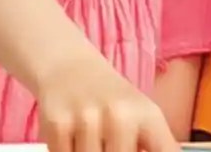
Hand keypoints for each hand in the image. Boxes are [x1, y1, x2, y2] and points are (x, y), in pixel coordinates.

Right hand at [37, 56, 178, 151]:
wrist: (69, 66)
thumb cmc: (110, 100)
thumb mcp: (141, 117)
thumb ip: (152, 146)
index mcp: (148, 117)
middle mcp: (120, 116)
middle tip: (107, 144)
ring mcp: (88, 119)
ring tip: (91, 141)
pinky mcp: (58, 123)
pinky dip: (66, 151)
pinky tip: (71, 139)